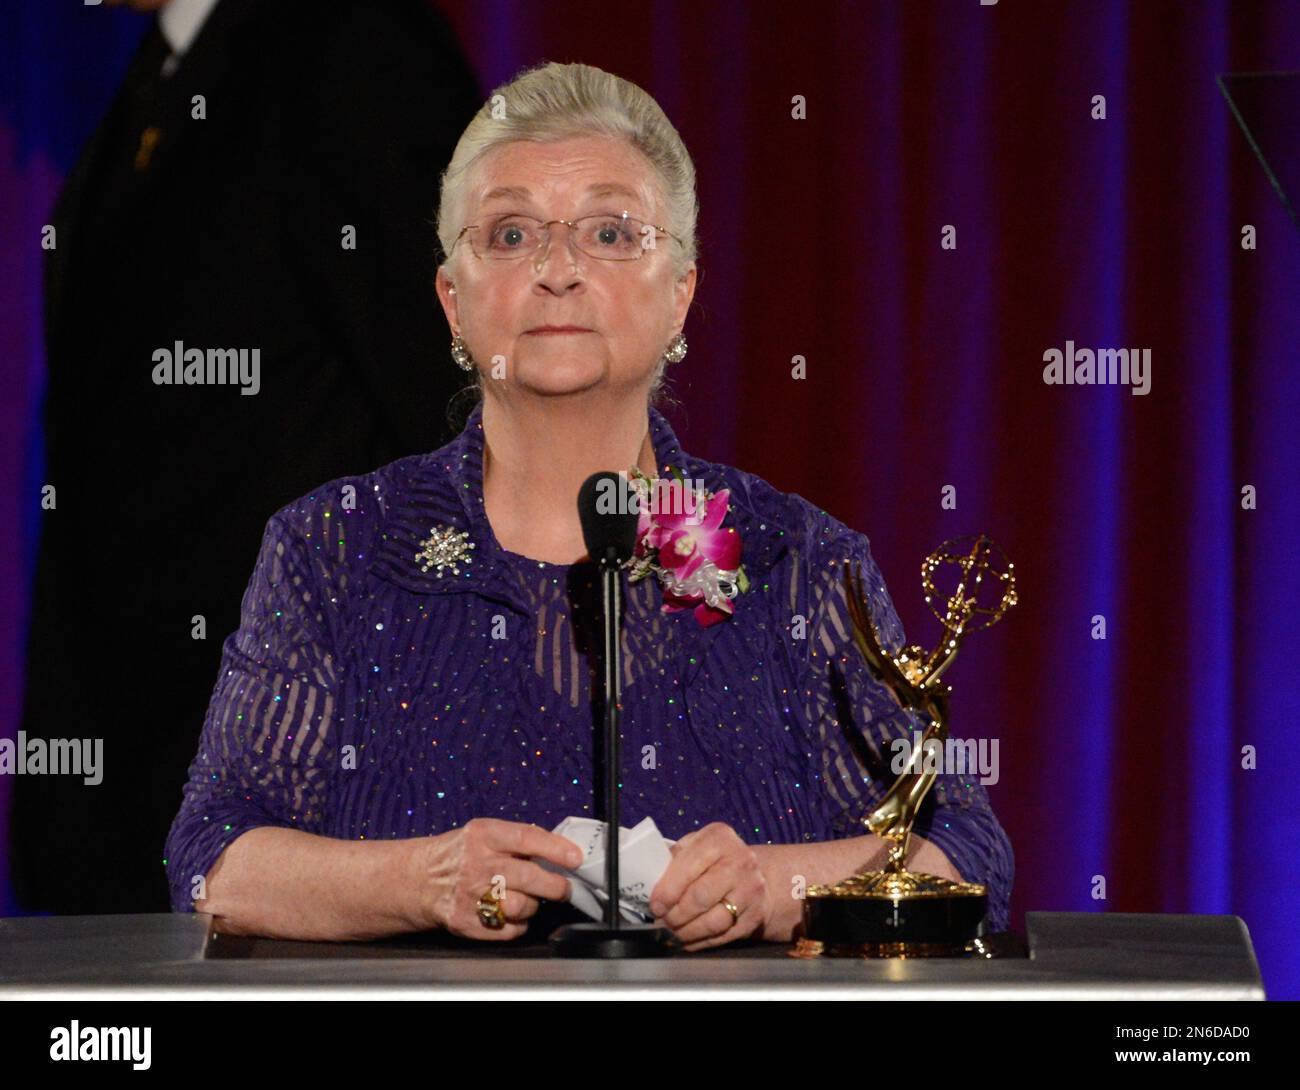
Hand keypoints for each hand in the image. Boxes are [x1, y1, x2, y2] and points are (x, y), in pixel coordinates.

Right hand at [411, 819, 583, 939]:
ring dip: (533, 906)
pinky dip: (518, 924)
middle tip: (565, 888)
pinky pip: (510, 930)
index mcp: (484, 835)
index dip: (556, 849)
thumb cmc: (462, 854)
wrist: (420, 880)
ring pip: (522, 906)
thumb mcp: (484, 833)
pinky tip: (511, 914)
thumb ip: (517, 840)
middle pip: (529, 877)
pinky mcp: (466, 923)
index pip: (527, 838)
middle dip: (556, 886)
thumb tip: (562, 850)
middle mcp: (477, 864)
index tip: (576, 858)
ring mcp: (471, 896)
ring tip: (528, 899)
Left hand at [648, 822, 769, 950]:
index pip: (688, 866)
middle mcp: (740, 861)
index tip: (655, 905)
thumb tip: (646, 882)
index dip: (667, 890)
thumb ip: (673, 861)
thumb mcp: (694, 848)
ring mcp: (751, 889)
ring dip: (687, 932)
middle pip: (700, 897)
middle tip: (663, 921)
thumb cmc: (713, 861)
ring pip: (713, 922)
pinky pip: (724, 936)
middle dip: (676, 914)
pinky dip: (701, 942)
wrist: (754, 874)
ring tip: (674, 932)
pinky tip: (689, 939)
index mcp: (718, 838)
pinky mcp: (755, 916)